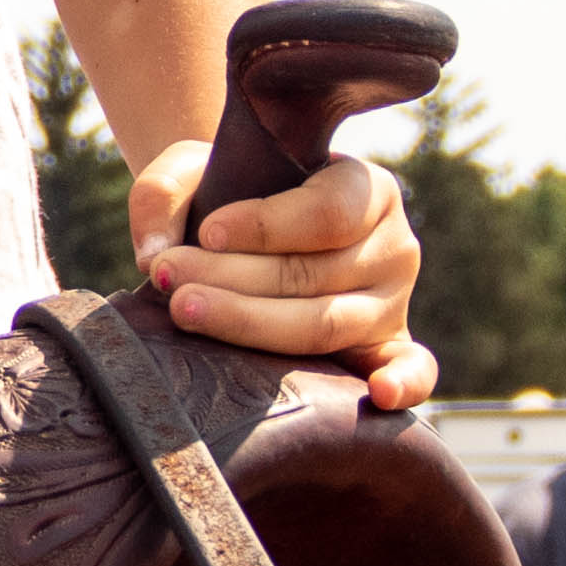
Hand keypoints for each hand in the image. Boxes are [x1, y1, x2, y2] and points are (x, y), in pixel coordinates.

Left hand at [130, 142, 437, 412]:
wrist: (250, 229)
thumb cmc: (231, 195)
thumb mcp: (197, 169)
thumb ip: (164, 193)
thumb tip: (153, 255)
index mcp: (368, 190)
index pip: (327, 213)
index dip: (266, 226)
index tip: (206, 232)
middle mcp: (393, 247)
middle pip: (314, 275)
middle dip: (233, 278)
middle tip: (170, 278)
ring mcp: (392, 304)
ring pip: (325, 324)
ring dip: (251, 323)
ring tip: (187, 311)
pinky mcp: (386, 349)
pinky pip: (412, 369)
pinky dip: (405, 384)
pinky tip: (381, 396)